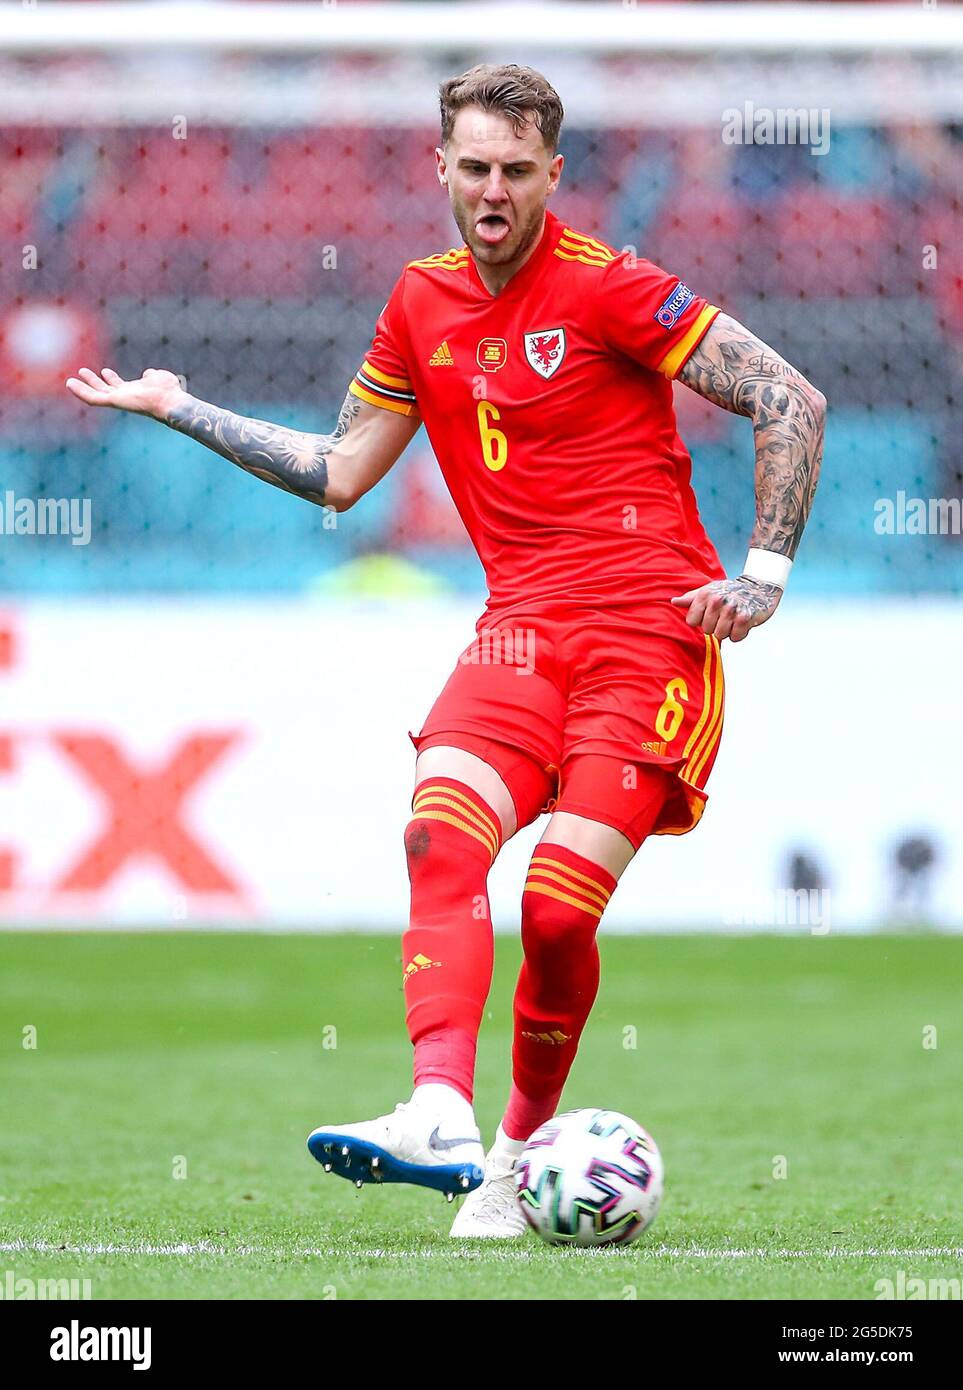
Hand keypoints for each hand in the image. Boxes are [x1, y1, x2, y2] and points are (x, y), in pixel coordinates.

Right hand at [65, 367, 186, 421]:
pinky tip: (70, 384)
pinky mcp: (114, 402)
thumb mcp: (159, 377)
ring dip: (83, 387)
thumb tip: (148, 373)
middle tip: (83, 371)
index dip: (112, 379)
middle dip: (94, 381)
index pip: (120, 386)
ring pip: (96, 395)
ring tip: (70, 381)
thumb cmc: (169, 391)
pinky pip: (93, 398)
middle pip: (105, 389)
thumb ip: (152, 375)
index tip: (105, 371)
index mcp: (135, 391)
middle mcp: (126, 397)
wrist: (170, 401)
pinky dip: (81, 392)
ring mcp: (119, 400)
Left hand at [671, 575, 781, 641]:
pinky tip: (742, 623)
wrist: (759, 588)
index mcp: (705, 594)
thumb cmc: (729, 591)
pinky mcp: (746, 617)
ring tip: (733, 619)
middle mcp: (717, 600)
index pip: (692, 621)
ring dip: (728, 630)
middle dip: (715, 626)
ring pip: (720, 635)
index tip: (710, 613)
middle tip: (725, 615)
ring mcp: (732, 609)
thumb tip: (673, 601)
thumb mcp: (709, 591)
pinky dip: (739, 634)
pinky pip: (736, 638)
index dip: (701, 621)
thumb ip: (691, 599)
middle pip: (706, 630)